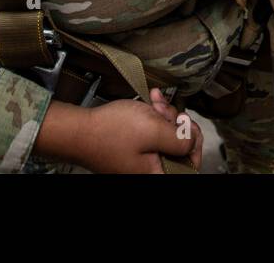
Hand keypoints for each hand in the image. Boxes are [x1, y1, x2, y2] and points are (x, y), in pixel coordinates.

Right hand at [35, 89, 202, 172]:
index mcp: (158, 174)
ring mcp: (143, 159)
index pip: (193, 163)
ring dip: (164, 113)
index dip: (194, 139)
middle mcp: (151, 170)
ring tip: (154, 101)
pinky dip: (154, 115)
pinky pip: (153, 131)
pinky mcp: (135, 148)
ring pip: (167, 134)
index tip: (186, 122)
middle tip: (163, 108)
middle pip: (180, 145)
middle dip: (175, 120)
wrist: (78, 130)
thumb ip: (180, 139)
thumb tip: (192, 141)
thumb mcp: (154, 130)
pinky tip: (151, 101)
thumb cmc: (110, 131)